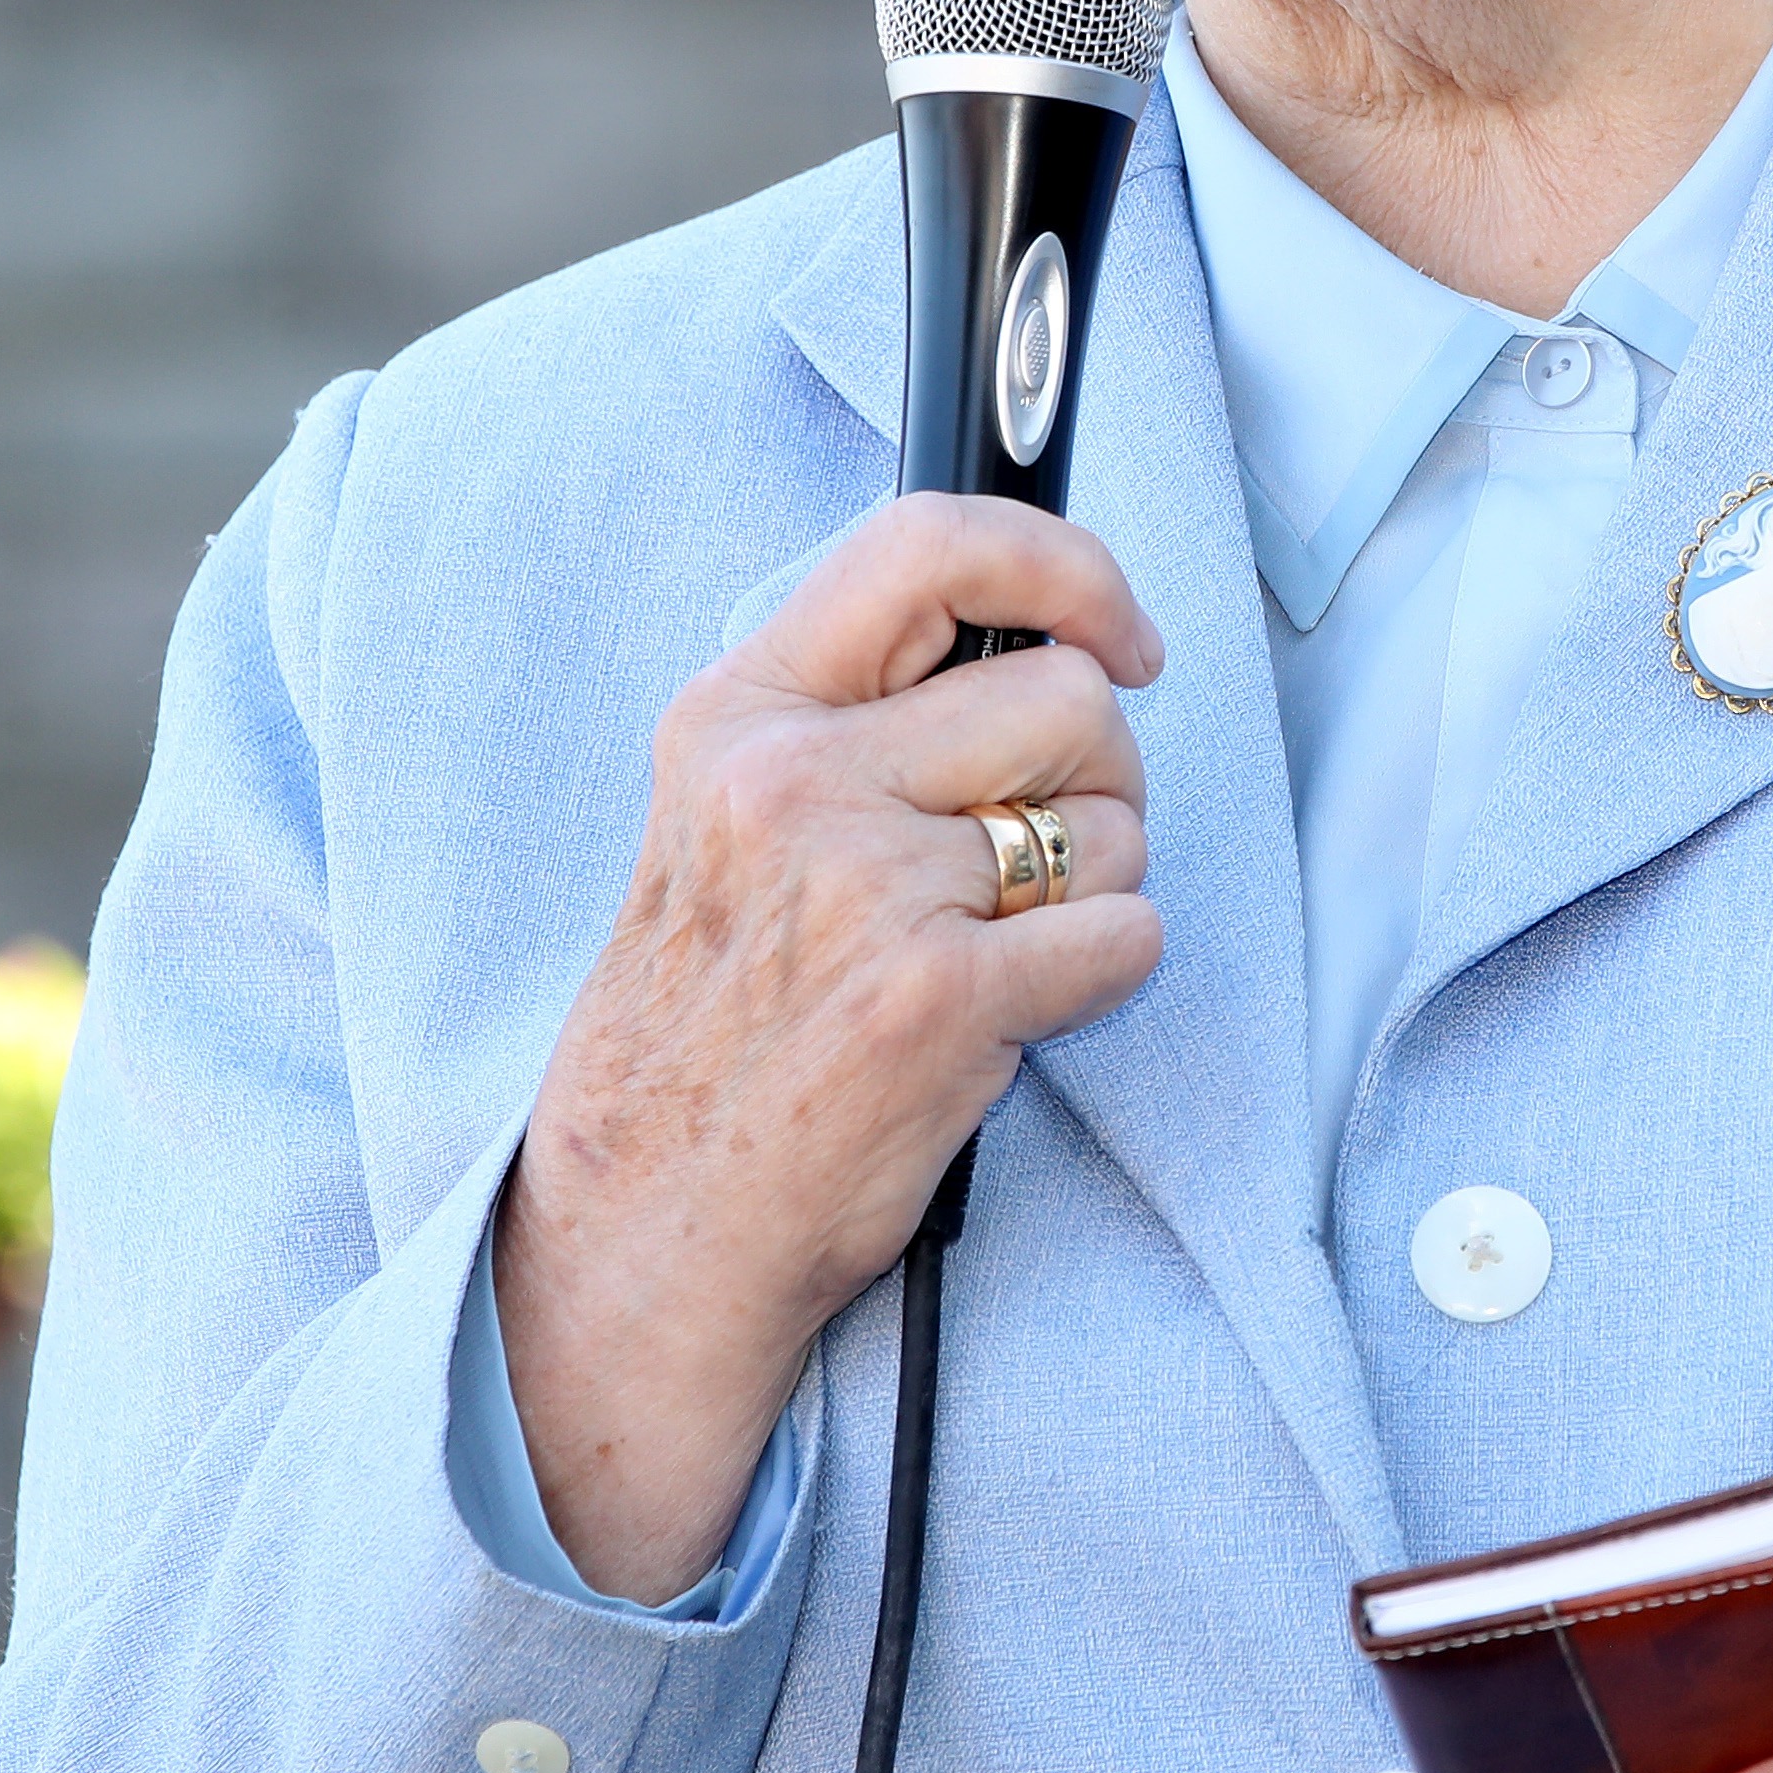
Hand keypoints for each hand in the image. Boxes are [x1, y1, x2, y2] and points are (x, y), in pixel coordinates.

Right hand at [492, 494, 1165, 1598]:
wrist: (648, 1228)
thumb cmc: (714, 1025)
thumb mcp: (728, 821)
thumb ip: (854, 716)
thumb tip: (1039, 626)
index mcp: (740, 713)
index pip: (927, 544)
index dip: (1065, 565)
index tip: (1120, 629)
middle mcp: (791, 780)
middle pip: (1069, 695)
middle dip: (1101, 780)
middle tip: (1041, 859)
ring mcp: (861, 888)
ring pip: (1109, 822)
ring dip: (1096, 889)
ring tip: (997, 952)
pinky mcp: (935, 998)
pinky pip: (1123, 933)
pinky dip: (1102, 977)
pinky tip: (1011, 1016)